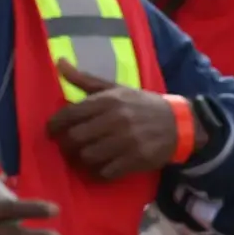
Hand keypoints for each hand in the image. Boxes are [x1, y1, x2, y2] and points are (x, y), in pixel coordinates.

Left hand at [45, 62, 179, 180]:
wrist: (181, 123)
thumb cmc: (143, 105)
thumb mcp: (117, 89)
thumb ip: (85, 80)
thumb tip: (58, 62)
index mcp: (109, 100)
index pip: (69, 114)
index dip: (54, 125)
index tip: (52, 131)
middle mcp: (117, 119)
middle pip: (74, 138)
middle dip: (67, 144)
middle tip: (69, 146)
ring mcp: (127, 141)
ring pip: (87, 156)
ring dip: (83, 159)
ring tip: (86, 155)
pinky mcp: (136, 159)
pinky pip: (105, 172)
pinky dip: (99, 172)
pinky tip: (102, 167)